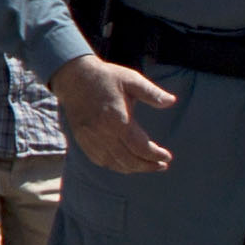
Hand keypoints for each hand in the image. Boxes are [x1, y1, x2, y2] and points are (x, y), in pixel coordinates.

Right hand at [53, 57, 177, 176]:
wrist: (73, 76)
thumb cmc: (105, 77)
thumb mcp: (131, 79)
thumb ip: (152, 92)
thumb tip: (172, 101)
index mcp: (117, 119)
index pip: (140, 147)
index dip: (155, 155)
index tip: (168, 156)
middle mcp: (102, 132)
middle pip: (128, 160)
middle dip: (148, 166)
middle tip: (162, 165)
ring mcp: (90, 138)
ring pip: (114, 163)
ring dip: (133, 168)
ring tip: (147, 166)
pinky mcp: (82, 139)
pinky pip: (99, 160)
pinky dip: (115, 165)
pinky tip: (125, 163)